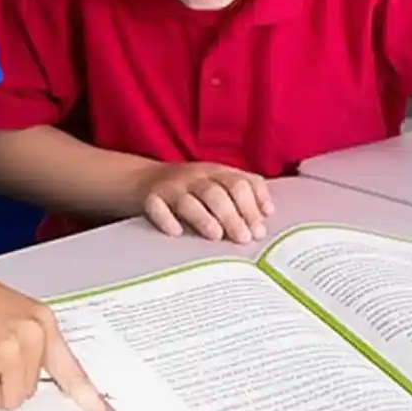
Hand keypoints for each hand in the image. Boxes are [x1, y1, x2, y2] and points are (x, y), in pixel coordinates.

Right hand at [0, 259, 121, 410]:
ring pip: (9, 400)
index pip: (71, 370)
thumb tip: (34, 379)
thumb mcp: (6, 312)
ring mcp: (9, 348)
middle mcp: (31, 333)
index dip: (93, 401)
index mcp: (41, 320)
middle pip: (29, 391)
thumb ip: (28, 340)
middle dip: (4, 378)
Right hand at [140, 162, 273, 243]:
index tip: (260, 228)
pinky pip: (157, 208)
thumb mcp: (218, 182)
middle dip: (233, 216)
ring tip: (217, 236)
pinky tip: (177, 233)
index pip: (238, 183)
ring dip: (204, 218)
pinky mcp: (150, 199)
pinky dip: (167, 220)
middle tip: (244, 239)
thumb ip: (244, 193)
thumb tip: (267, 214)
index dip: (252, 205)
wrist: (144, 179)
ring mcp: (171, 188)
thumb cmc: (192, 188)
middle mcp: (194, 177)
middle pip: (216, 193)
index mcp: (216, 172)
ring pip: (189, 201)